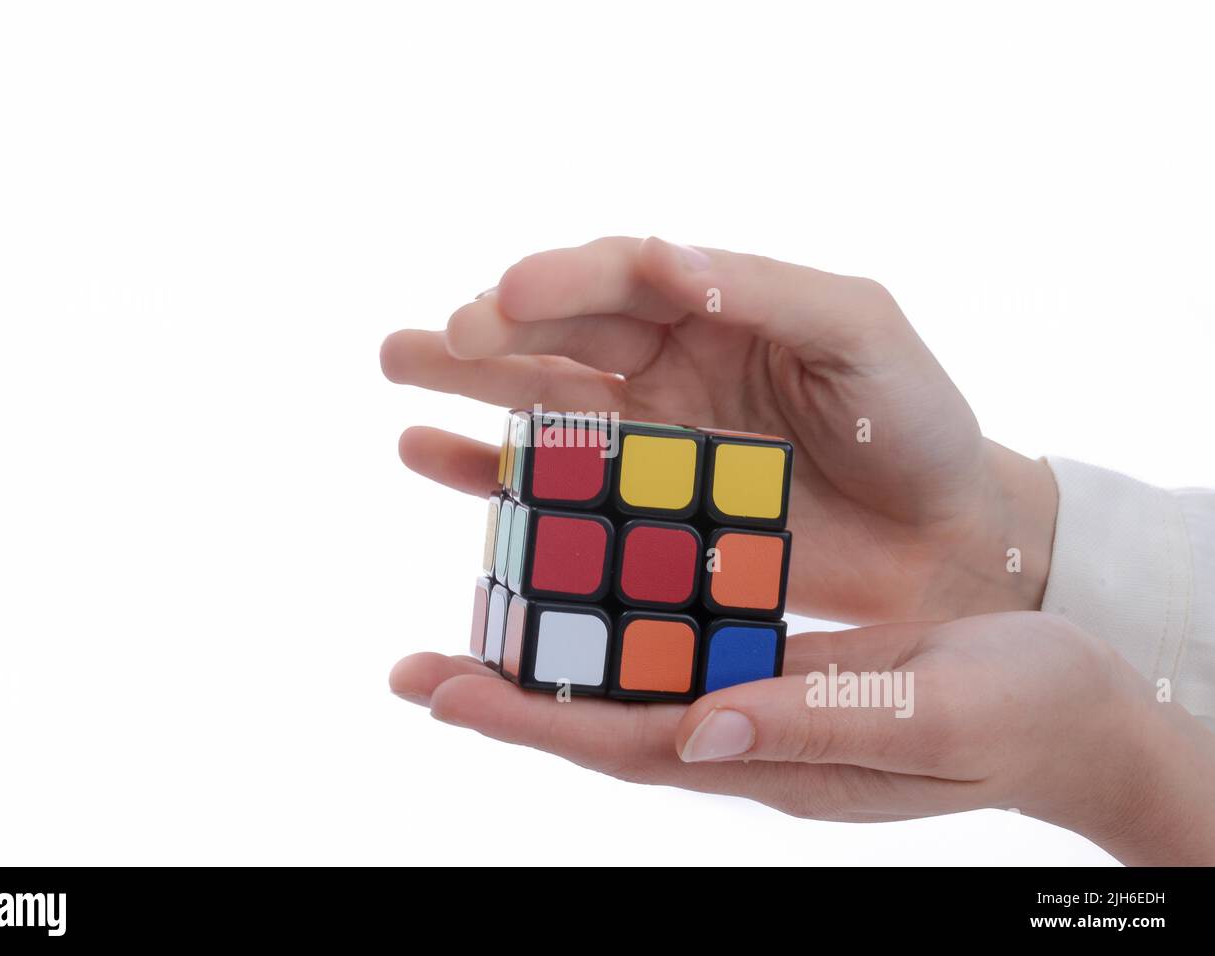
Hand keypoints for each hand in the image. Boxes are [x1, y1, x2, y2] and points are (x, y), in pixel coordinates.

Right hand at [380, 236, 1057, 623]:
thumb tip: (660, 259)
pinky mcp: (638, 512)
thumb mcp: (859, 331)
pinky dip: (483, 469)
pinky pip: (548, 486)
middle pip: (558, 331)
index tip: (507, 294)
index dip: (560, 281)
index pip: (620, 276)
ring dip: (464, 381)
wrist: (940, 537)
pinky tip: (422, 451)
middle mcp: (666, 363)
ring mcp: (646, 440)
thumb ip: (763, 291)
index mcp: (715, 305)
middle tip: (427, 338)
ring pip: (537, 399)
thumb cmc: (913, 422)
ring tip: (398, 363)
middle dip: (489, 328)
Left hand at [391, 612, 1214, 864]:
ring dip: (554, 656)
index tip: (441, 691)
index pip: (628, 743)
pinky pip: (681, 647)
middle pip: (604, 721)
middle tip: (414, 669)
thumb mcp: (929, 714)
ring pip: (633, 681)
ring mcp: (761, 704)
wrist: (1077, 708)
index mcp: (775, 756)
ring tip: (472, 622)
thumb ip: (812, 722)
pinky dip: (622, 621)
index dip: (533, 719)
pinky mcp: (782, 667)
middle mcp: (748, 736)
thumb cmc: (1022, 713)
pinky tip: (586, 589)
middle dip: (511, 696)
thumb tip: (695, 730)